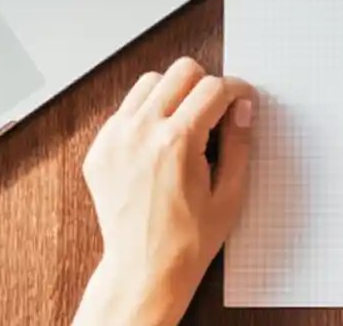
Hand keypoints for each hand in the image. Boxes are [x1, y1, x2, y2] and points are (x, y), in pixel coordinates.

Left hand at [73, 58, 255, 325]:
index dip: (237, 90)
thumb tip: (243, 108)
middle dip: (206, 84)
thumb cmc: (189, 239)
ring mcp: (115, 139)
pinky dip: (146, 114)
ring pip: (150, 82)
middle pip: (182, 71)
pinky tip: (159, 141)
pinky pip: (126, 110)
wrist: (143, 270)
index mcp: (177, 142)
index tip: (243, 100)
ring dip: (174, 93)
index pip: (215, 88)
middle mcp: (142, 132)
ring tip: (185, 123)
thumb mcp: (229, 193)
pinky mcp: (99, 150)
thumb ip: (239, 143)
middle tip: (215, 109)